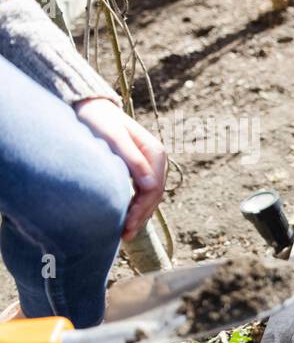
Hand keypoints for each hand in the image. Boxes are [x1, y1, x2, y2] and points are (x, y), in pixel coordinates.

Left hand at [74, 98, 166, 239]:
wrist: (88, 107)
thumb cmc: (97, 121)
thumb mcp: (113, 138)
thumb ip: (133, 161)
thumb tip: (152, 186)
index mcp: (155, 153)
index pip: (154, 189)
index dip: (141, 209)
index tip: (126, 225)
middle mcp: (156, 160)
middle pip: (154, 196)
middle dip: (140, 216)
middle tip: (124, 236)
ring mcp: (149, 165)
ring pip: (150, 197)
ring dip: (139, 215)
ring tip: (124, 232)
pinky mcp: (139, 169)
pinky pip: (142, 192)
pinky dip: (135, 206)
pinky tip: (124, 217)